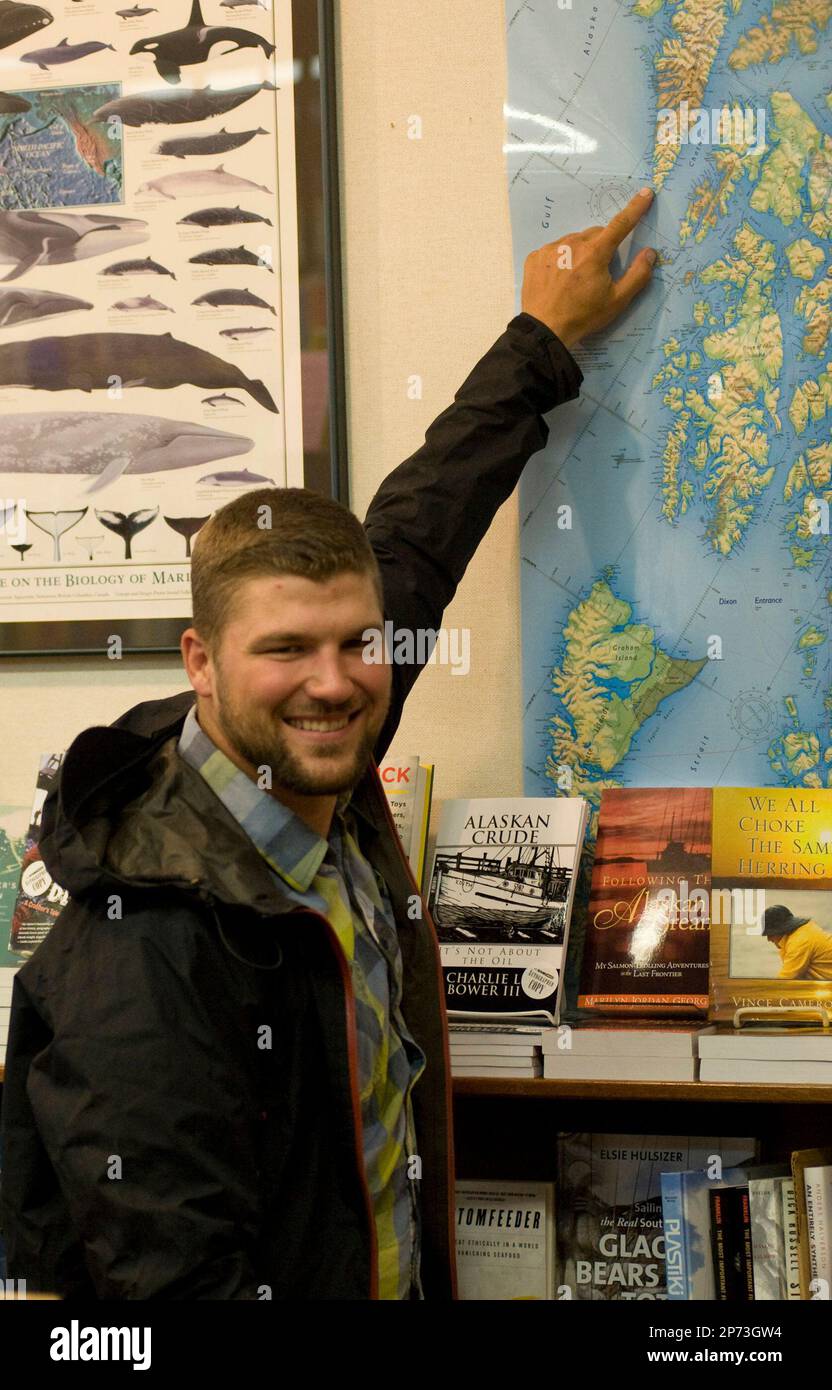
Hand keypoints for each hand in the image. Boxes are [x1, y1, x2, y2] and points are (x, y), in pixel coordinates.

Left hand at [521, 188, 656, 349]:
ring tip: (575, 279)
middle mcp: (572, 244)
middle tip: (599, 272)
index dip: (635, 208)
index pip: (621, 224)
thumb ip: (637, 275)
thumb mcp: (617, 301)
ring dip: (580, 252)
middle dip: (602, 246)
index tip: (645, 193)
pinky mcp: (535, 257)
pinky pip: (554, 250)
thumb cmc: (583, 316)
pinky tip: (559, 279)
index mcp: (595, 253)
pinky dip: (560, 259)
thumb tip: (650, 253)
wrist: (545, 330)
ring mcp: (551, 249)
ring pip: (574, 241)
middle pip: (595, 234)